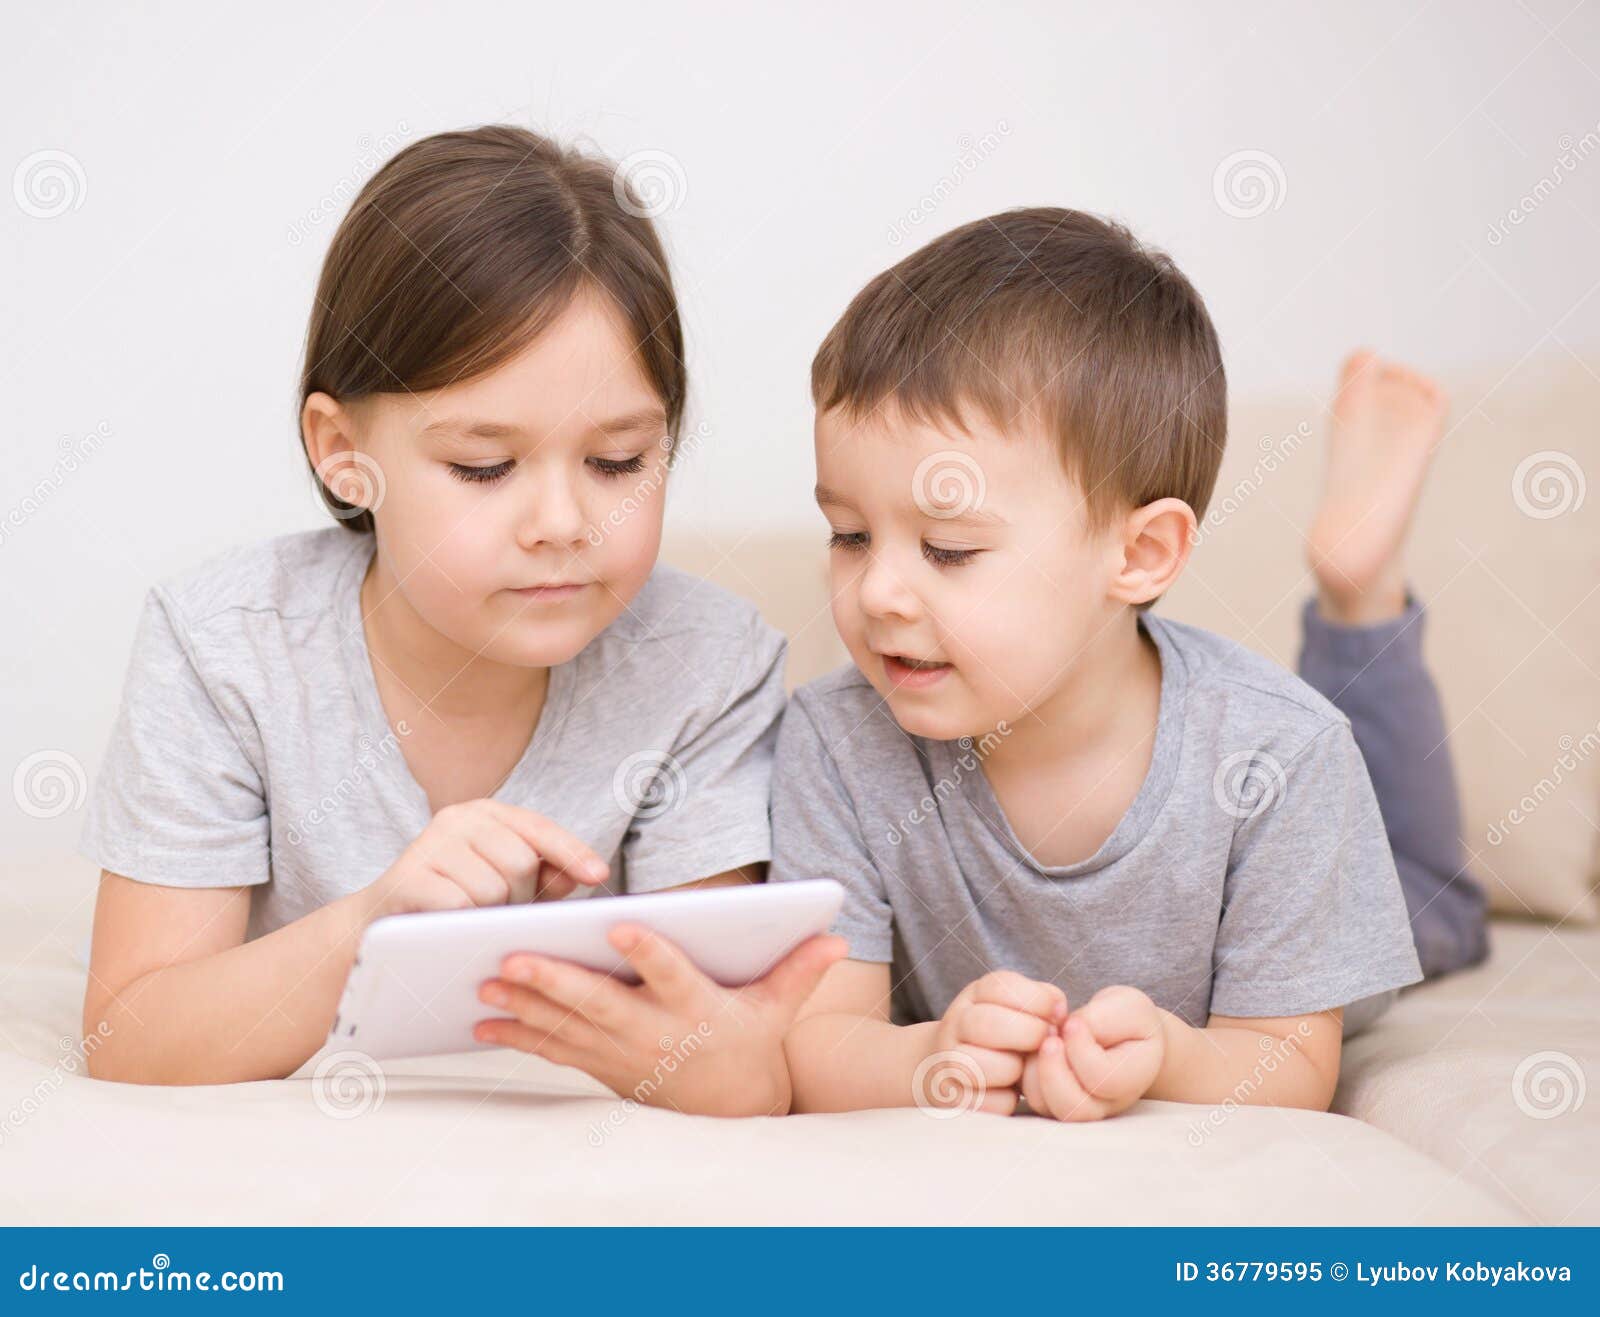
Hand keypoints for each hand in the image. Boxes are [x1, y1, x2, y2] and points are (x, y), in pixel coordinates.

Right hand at [353, 799, 608, 924]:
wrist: (383, 921)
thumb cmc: (458, 899)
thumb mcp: (507, 883)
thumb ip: (546, 876)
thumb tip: (578, 876)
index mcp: (487, 813)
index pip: (540, 829)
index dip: (573, 852)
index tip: (600, 875)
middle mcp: (458, 818)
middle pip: (521, 862)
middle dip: (520, 896)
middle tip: (500, 909)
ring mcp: (430, 844)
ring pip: (493, 888)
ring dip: (490, 913)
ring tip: (472, 915)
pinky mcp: (408, 876)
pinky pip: (460, 905)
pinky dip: (464, 921)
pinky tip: (450, 923)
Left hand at [474, 925, 847, 1116]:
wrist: (726, 1110)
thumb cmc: (749, 1040)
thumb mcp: (777, 1008)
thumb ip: (799, 970)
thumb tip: (836, 936)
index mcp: (697, 1008)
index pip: (673, 974)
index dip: (650, 950)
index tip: (622, 921)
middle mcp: (654, 1033)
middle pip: (601, 1003)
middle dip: (556, 980)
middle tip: (514, 955)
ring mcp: (621, 1054)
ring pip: (567, 1027)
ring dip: (524, 1005)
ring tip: (485, 980)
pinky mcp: (600, 1065)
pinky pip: (554, 1050)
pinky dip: (519, 1035)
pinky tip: (483, 1019)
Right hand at [925, 971, 1065, 1115]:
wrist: (948, 1067)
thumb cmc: (1000, 1036)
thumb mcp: (1016, 1007)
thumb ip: (1042, 1001)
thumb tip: (1059, 1013)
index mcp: (974, 996)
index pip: (1001, 987)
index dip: (1038, 1000)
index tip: (1055, 1014)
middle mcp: (955, 1024)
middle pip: (989, 1024)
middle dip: (1030, 1034)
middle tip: (1043, 1043)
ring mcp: (949, 1061)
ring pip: (990, 1066)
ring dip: (1015, 1070)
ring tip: (1018, 1068)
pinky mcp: (954, 1098)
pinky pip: (993, 1102)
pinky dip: (1007, 1100)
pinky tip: (1006, 1090)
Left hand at [1020, 984, 1164, 1120]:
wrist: (1125, 1036)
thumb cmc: (1128, 1020)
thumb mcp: (1127, 1007)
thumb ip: (1102, 1019)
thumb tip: (1067, 1029)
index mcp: (1131, 1079)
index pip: (1102, 1080)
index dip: (1081, 1050)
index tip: (1073, 1021)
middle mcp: (1104, 1103)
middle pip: (1073, 1109)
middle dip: (1053, 1071)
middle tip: (1050, 1038)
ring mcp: (1076, 1106)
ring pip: (1046, 1106)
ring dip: (1035, 1070)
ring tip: (1042, 1038)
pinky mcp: (1050, 1098)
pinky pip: (1030, 1095)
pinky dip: (1024, 1070)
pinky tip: (1033, 1044)